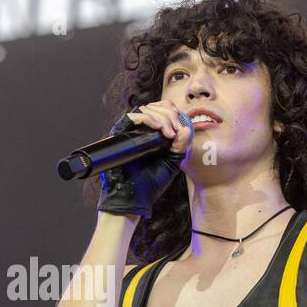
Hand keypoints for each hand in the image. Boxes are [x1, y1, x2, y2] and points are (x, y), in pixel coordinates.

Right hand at [96, 101, 192, 218]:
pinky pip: (131, 117)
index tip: (180, 127)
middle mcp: (141, 131)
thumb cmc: (151, 183)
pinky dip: (146, 118)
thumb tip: (186, 129)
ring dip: (161, 117)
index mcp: (153, 135)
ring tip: (169, 133)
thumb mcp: (172, 162)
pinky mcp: (120, 136)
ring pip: (145, 110)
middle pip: (155, 107)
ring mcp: (130, 133)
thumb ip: (180, 146)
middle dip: (169, 115)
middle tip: (176, 131)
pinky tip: (158, 128)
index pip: (161, 111)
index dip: (172, 113)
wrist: (135, 198)